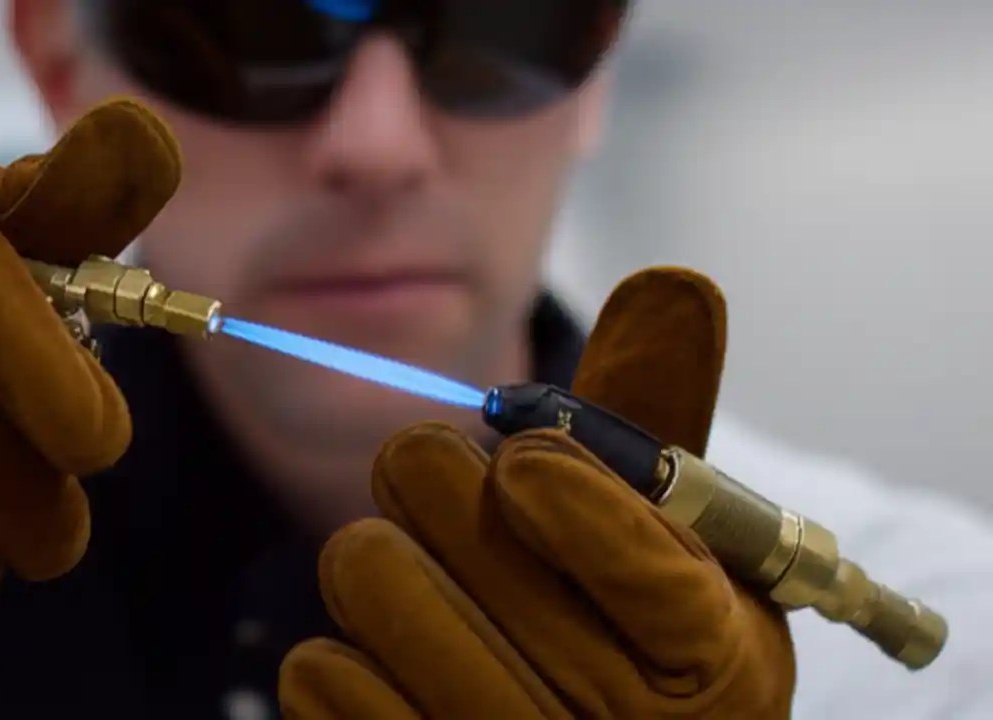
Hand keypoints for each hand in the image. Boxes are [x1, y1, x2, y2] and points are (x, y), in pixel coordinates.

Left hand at [279, 268, 796, 717]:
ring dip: (375, 550)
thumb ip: (660, 419)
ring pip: (374, 585)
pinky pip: (321, 678)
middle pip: (470, 545)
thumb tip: (670, 285)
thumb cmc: (639, 639)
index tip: (519, 457)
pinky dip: (332, 648)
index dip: (557, 487)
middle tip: (426, 478)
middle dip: (431, 483)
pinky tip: (372, 649)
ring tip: (404, 562)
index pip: (631, 558)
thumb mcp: (682, 543)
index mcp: (710, 651)